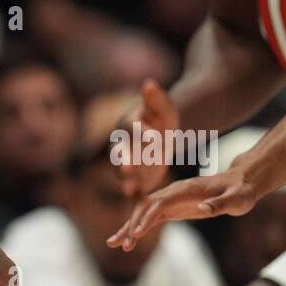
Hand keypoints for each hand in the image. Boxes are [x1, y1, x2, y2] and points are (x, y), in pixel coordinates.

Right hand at [107, 170, 257, 250]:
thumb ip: (219, 204)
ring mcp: (171, 199)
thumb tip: (202, 209)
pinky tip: (129, 239)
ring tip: (115, 243)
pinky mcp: (173, 208)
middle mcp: (173, 192)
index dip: (147, 218)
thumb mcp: (236, 199)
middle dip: (132, 225)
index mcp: (185, 189)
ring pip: (144, 212)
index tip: (137, 234)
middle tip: (122, 244)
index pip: (160, 203)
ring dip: (129, 227)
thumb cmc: (241, 192)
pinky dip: (138, 228)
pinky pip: (151, 218)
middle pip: (145, 207)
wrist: (241, 184)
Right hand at [114, 79, 178, 198]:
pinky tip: (141, 202)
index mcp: (128, 127)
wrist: (160, 139)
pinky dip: (135, 195)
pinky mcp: (132, 178)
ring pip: (123, 173)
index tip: (153, 139)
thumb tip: (149, 84)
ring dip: (126, 182)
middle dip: (123, 163)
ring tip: (130, 190)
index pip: (133, 129)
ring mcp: (124, 163)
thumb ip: (157, 99)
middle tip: (127, 170)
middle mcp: (121, 145)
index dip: (142, 134)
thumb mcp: (164, 109)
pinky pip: (132, 186)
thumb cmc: (162, 121)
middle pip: (121, 154)